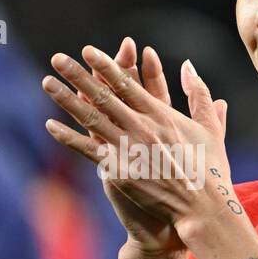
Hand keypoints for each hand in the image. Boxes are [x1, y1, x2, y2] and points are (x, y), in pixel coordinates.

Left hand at [42, 37, 230, 254]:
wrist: (202, 208)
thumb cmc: (210, 170)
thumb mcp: (210, 127)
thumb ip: (199, 94)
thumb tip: (188, 65)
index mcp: (161, 114)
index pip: (127, 84)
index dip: (106, 65)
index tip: (87, 51)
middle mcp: (142, 127)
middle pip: (103, 95)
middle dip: (78, 74)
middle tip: (57, 58)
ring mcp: (129, 148)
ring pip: (91, 118)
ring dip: (66, 99)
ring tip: (47, 82)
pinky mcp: (119, 171)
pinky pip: (87, 150)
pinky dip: (68, 137)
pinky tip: (50, 125)